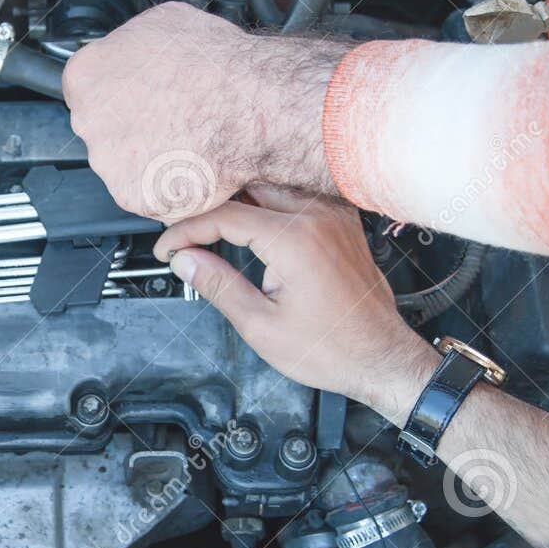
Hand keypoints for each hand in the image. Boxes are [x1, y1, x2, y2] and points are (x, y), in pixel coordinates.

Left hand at [63, 2, 347, 222]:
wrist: (249, 108)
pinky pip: (147, 193)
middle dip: (133, 127)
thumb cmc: (214, 65)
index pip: (87, 87)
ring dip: (150, 157)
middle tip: (172, 118)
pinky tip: (191, 164)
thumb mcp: (165, 22)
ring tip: (188, 140)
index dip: (119, 92)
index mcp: (87, 74)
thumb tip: (135, 51)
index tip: (139, 96)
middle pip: (104, 128)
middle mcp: (89, 121)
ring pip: (124, 164)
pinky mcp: (132, 196)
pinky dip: (167, 185)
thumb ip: (133, 44)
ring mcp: (108, 163)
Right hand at [156, 196, 436, 421]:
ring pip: (272, 189)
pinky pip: (297, 199)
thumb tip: (186, 260)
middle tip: (184, 233)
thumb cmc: (332, 349)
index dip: (187, 230)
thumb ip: (219, 285)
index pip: (224, 216)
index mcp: (294, 240)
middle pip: (247, 190)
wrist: (380, 358)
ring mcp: (333, 217)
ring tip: (209, 228)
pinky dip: (268, 205)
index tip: (168, 248)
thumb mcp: (261, 325)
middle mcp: (317, 218)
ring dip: (238, 204)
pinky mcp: (342, 224)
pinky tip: (251, 225)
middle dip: (209, 209)